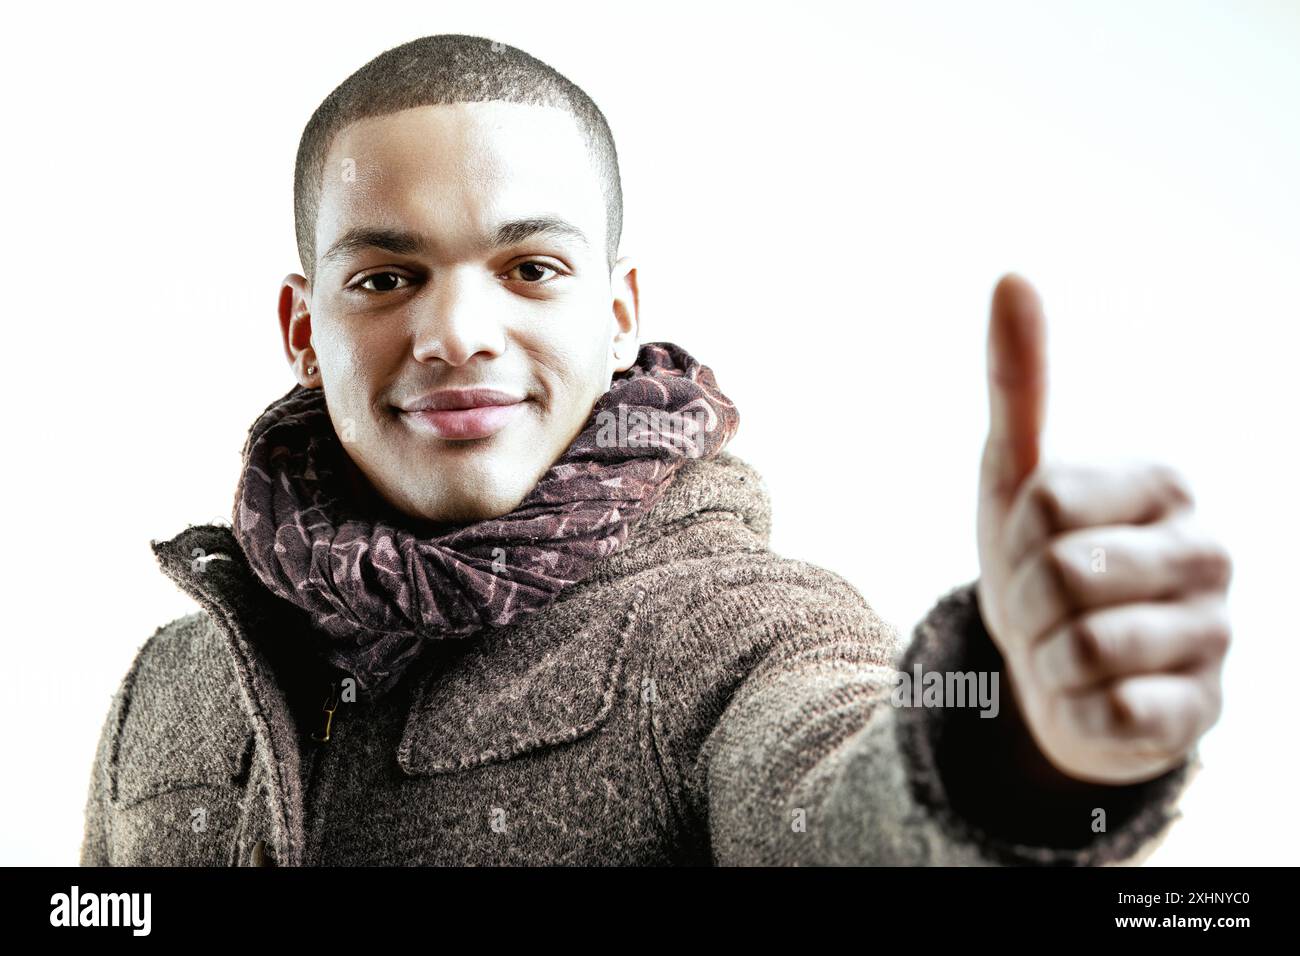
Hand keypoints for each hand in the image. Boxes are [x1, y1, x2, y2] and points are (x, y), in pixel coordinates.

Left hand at [975, 274, 1232, 785]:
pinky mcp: (1205, 713)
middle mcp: (1209, 553)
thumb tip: (1011, 276)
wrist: (1057, 672)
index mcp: (1165, 486)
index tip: (1029, 548)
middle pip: (1060, 572)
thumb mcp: (1014, 476)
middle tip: (1043, 609)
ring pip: (1081, 649)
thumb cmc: (1037, 563)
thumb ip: (1017, 382)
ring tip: (1064, 652)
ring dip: (1045, 659)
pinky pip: (1107, 716)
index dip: (1010, 537)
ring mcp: (1216, 637)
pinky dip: (1072, 712)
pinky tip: (1093, 698)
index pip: (1045, 503)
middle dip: (1023, 600)